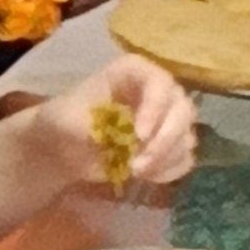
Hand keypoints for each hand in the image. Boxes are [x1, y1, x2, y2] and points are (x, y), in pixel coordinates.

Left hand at [39, 54, 197, 194]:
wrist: (62, 148)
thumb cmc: (64, 124)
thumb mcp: (68, 120)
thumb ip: (96, 125)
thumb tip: (127, 140)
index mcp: (133, 73)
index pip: (159, 83)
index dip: (156, 109)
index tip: (138, 136)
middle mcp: (157, 91)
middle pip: (183, 109)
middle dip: (165, 141)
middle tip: (138, 165)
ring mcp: (166, 119)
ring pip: (186, 136)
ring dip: (165, 159)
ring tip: (134, 172)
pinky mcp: (168, 145)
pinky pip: (185, 157)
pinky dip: (169, 170)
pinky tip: (145, 176)